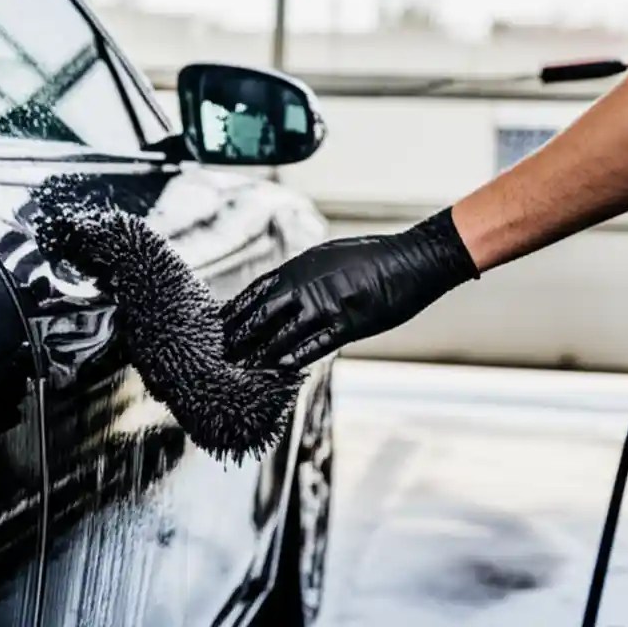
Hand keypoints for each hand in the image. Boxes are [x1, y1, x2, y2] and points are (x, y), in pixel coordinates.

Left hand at [221, 208, 478, 369]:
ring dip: (258, 355)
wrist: (410, 261)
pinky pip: (314, 346)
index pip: (255, 292)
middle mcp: (306, 286)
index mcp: (299, 268)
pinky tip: (276, 369)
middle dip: (238, 336)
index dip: (234, 311)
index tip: (217, 325)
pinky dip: (293, 359)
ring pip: (281, 335)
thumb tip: (279, 287)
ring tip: (239, 370)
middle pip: (260, 315)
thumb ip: (301, 273)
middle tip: (218, 353)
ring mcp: (325, 306)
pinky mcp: (347, 325)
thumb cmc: (371, 257)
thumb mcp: (327, 256)